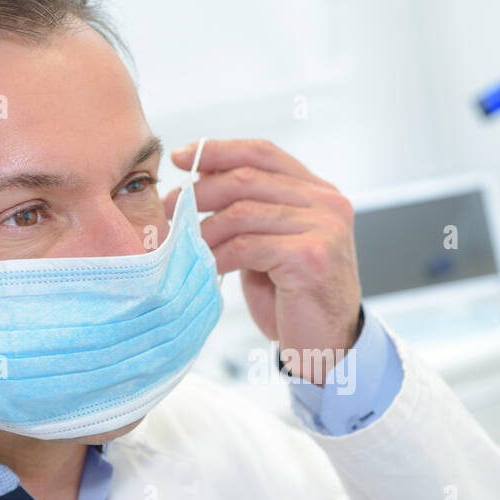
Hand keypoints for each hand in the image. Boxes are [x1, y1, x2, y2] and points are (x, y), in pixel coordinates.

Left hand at [165, 138, 360, 384]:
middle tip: (171, 206)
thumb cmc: (295, 300)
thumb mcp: (271, 245)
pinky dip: (217, 256)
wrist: (327, 348)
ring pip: (242, 212)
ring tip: (186, 244)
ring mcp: (323, 229)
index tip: (181, 156)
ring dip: (204, 229)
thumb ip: (250, 213)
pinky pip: (245, 246)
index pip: (264, 153)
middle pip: (248, 178)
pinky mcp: (310, 256)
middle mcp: (328, 204)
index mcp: (320, 194)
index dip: (218, 150)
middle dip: (200, 191)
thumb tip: (202, 180)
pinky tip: (206, 268)